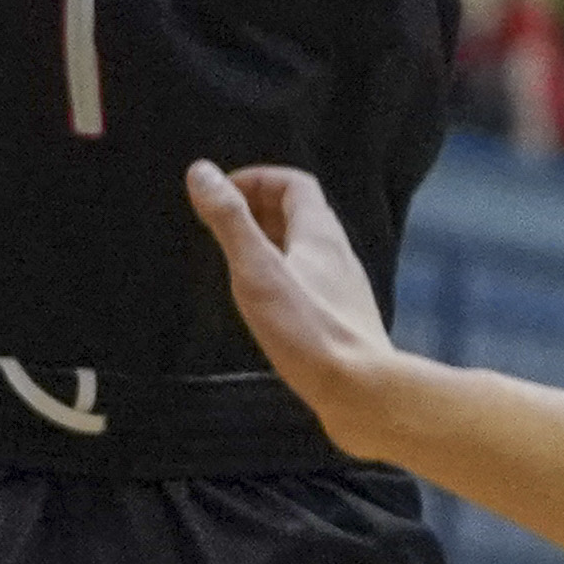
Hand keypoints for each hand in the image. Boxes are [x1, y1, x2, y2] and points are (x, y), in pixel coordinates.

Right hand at [186, 161, 411, 459]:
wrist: (362, 392)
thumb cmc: (308, 329)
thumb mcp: (258, 270)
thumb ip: (231, 222)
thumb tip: (202, 172)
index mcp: (320, 234)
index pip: (295, 184)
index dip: (259, 180)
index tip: (222, 194)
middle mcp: (338, 254)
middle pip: (302, 215)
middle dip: (261, 210)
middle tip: (223, 225)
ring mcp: (344, 289)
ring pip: (306, 251)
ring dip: (272, 245)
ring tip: (236, 261)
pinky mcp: (343, 321)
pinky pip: (311, 283)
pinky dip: (284, 277)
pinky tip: (266, 304)